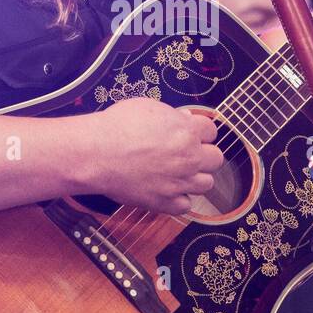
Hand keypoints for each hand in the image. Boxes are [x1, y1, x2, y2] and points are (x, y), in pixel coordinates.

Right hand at [91, 97, 223, 214]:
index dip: (201, 132)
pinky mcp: (165, 202)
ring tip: (178, 173)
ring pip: (206, 184)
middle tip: (188, 155)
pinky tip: (168, 190)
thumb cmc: (116, 128)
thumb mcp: (149, 107)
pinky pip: (186, 205)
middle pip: (216, 159)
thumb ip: (173, 116)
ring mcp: (179, 182)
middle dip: (204, 155)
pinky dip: (179, 199)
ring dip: (195, 178)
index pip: (212, 131)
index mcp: (187, 132)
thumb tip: (184, 119)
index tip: (193, 135)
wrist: (96, 154)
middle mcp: (189, 158)